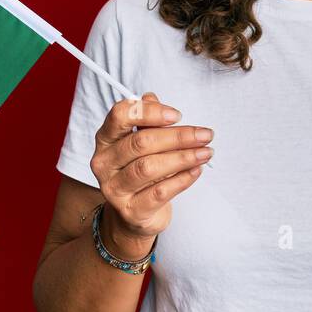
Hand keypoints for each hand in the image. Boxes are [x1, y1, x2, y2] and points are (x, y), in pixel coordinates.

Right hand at [89, 92, 213, 254]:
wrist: (133, 214)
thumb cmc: (141, 170)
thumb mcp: (142, 143)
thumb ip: (147, 120)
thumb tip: (151, 97)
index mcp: (106, 139)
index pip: (120, 116)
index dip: (150, 112)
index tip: (177, 115)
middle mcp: (105, 162)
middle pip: (141, 142)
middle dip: (178, 136)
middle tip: (205, 135)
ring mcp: (115, 189)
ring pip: (149, 167)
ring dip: (183, 157)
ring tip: (206, 152)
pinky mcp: (131, 210)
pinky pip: (160, 192)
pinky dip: (182, 179)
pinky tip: (196, 171)